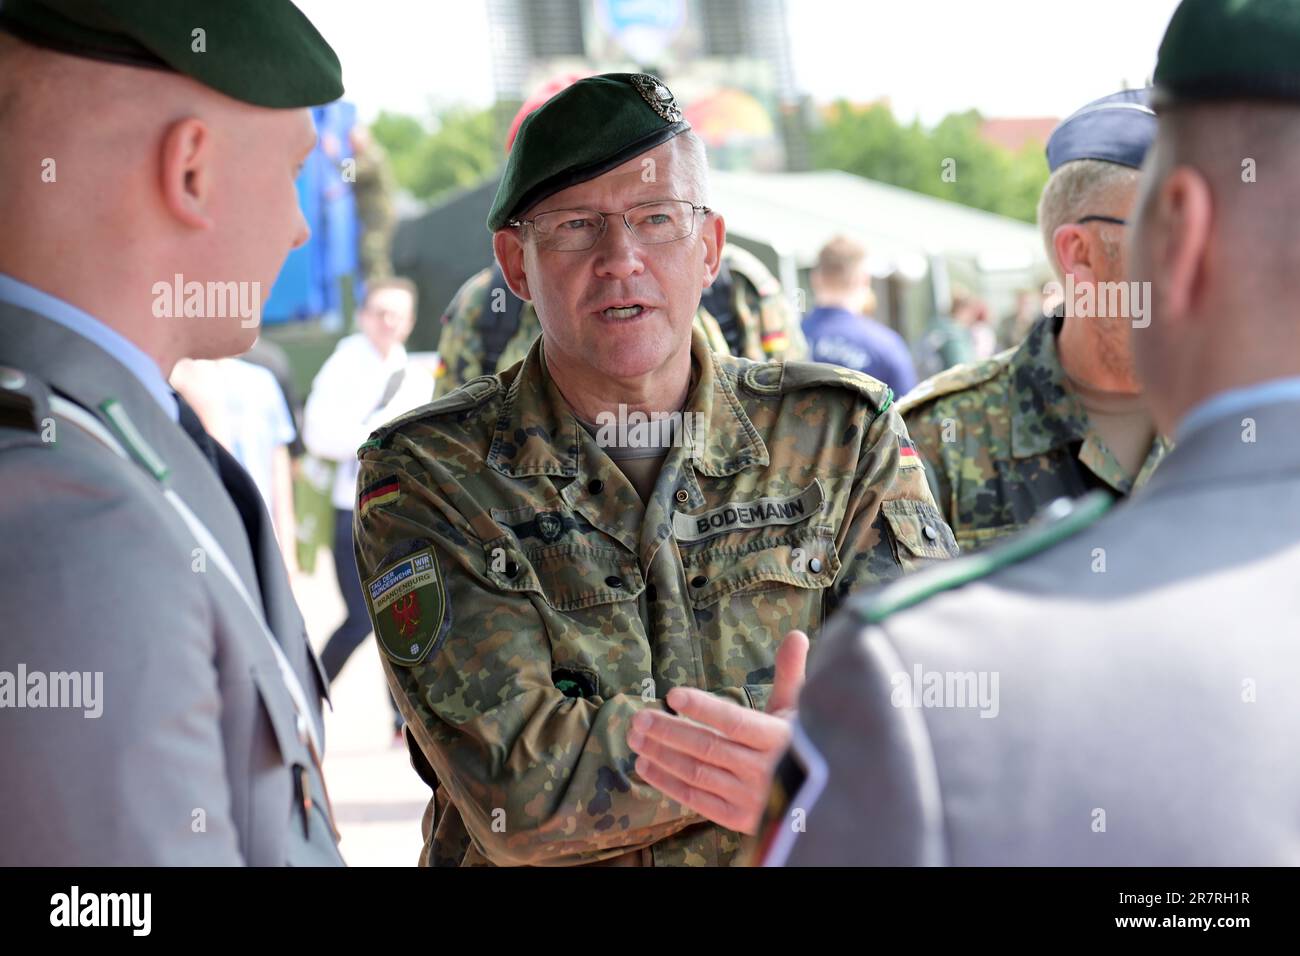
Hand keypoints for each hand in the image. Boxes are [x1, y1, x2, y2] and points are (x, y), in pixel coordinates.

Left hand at [627, 630, 808, 833]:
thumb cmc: (806, 746)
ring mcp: (750, 798)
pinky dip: (667, 782)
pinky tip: (645, 765)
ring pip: (696, 773)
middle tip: (639, 718)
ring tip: (635, 738)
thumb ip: (790, 674)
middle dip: (668, 731)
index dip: (703, 708)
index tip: (673, 695)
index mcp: (780, 739)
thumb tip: (797, 635)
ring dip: (661, 754)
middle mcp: (764, 771)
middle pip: (707, 747)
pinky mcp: (737, 819)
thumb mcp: (800, 711)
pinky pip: (695, 799)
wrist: (821, 802)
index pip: (734, 721)